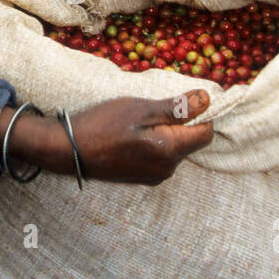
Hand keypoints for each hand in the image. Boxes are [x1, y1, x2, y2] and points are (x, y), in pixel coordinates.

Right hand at [1, 90, 213, 185]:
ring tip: (138, 122)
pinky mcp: (143, 178)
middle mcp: (167, 169)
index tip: (182, 102)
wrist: (70, 150)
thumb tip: (208, 99)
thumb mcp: (141, 109)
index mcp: (170, 151)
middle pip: (190, 141)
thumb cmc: (103, 124)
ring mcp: (155, 176)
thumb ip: (177, 108)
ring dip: (166, 133)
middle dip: (180, 124)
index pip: (206, 133)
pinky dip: (154, 144)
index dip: (201, 115)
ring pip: (175, 149)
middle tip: (152, 109)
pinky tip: (132, 136)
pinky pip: (161, 157)